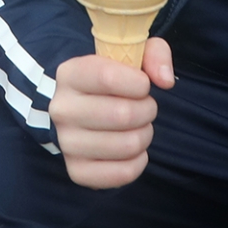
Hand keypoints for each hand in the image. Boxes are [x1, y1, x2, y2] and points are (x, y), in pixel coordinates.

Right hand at [49, 39, 174, 188]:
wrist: (81, 108)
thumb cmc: (112, 79)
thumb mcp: (130, 54)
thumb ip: (154, 54)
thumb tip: (165, 80)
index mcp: (70, 74)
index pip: (107, 78)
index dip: (139, 83)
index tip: (144, 85)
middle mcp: (62, 109)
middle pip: (123, 115)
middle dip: (147, 110)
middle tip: (145, 107)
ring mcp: (67, 143)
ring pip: (127, 145)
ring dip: (145, 134)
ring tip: (139, 126)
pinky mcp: (77, 171)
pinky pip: (123, 173)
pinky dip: (138, 161)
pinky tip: (132, 149)